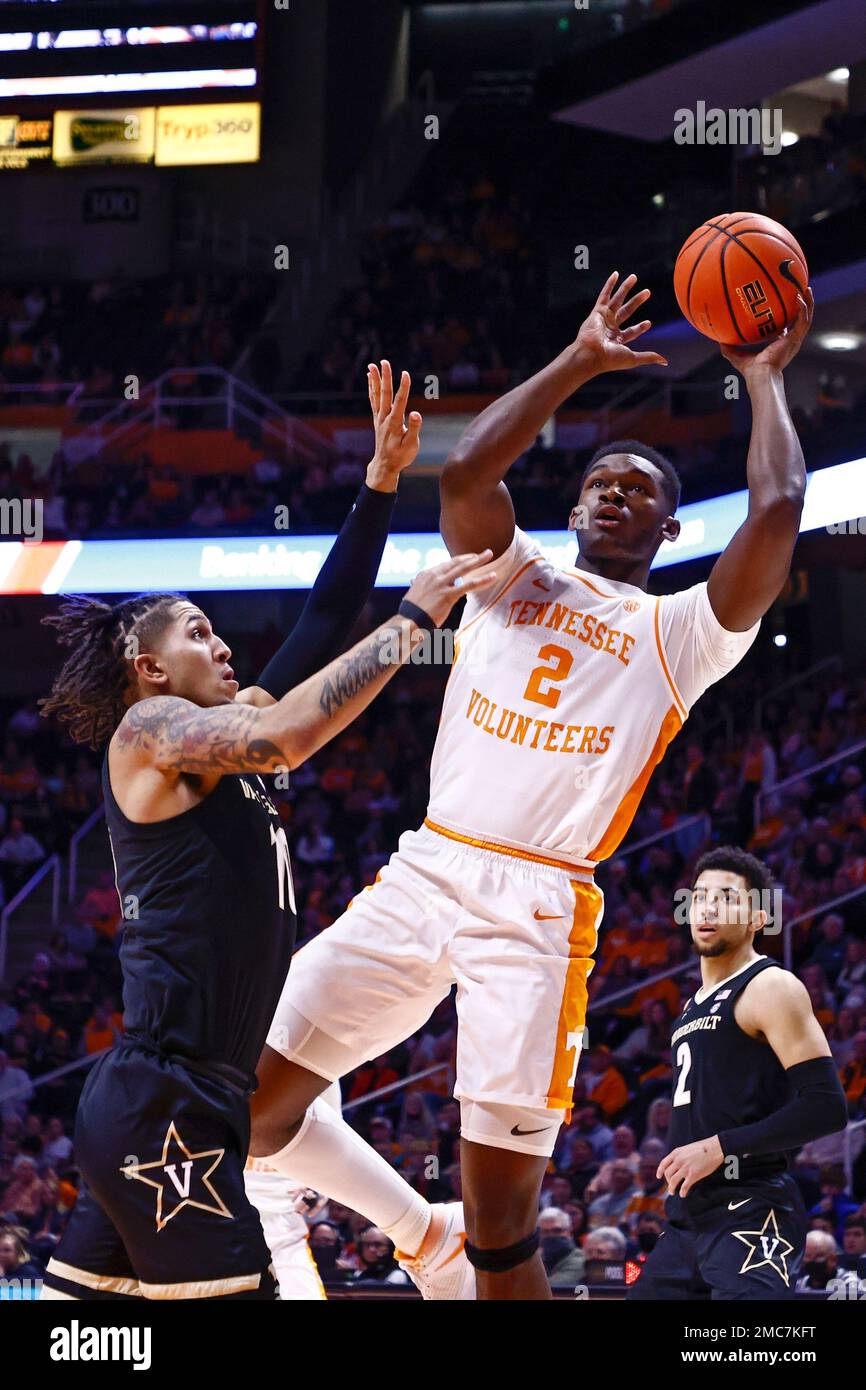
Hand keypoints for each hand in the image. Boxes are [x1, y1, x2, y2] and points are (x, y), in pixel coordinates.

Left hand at [366, 360, 421, 489]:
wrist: (385, 465)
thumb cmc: (401, 456)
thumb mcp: (411, 446)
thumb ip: (414, 429)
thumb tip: (416, 414)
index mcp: (394, 423)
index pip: (399, 402)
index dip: (403, 387)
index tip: (405, 373)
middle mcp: (384, 418)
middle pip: (384, 394)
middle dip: (385, 377)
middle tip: (384, 362)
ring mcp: (379, 418)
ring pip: (376, 395)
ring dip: (375, 379)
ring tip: (372, 365)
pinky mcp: (377, 419)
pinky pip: (373, 400)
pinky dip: (372, 388)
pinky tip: (371, 379)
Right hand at [405, 550, 496, 626]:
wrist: (409, 620)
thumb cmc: (412, 610)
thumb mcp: (414, 592)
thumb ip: (419, 585)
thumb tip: (415, 581)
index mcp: (427, 574)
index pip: (447, 564)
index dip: (461, 560)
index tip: (471, 558)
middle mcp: (435, 575)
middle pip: (457, 562)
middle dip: (473, 556)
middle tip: (486, 552)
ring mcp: (442, 584)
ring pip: (463, 568)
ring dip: (479, 561)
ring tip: (489, 555)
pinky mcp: (448, 594)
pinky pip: (469, 585)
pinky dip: (482, 580)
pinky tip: (492, 577)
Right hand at [574, 272, 667, 373]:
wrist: (591, 355)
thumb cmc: (610, 360)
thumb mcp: (633, 358)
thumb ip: (648, 357)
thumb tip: (665, 362)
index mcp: (618, 340)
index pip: (630, 332)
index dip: (639, 328)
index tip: (648, 323)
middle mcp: (611, 328)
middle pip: (626, 311)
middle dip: (637, 302)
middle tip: (647, 292)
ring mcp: (604, 319)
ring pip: (617, 300)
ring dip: (625, 288)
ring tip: (634, 277)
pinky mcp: (597, 312)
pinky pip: (604, 296)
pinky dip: (609, 285)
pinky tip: (616, 274)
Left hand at [657, 1136, 724, 1197]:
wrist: (714, 1148)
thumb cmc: (703, 1148)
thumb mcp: (687, 1149)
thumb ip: (680, 1156)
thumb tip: (676, 1165)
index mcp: (676, 1153)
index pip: (663, 1163)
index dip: (660, 1171)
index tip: (658, 1176)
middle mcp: (678, 1160)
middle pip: (667, 1174)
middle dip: (668, 1181)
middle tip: (671, 1185)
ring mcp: (685, 1168)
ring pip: (673, 1181)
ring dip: (671, 1189)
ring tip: (673, 1192)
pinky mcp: (693, 1175)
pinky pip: (684, 1187)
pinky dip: (682, 1192)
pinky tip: (683, 1194)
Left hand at [721, 287, 813, 380]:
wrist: (760, 375)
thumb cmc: (751, 370)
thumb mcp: (737, 356)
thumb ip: (729, 349)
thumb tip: (718, 341)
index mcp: (779, 345)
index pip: (785, 330)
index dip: (785, 319)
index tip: (783, 307)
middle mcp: (789, 341)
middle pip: (799, 320)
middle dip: (801, 306)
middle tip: (799, 291)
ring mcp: (795, 340)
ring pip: (806, 317)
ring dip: (808, 303)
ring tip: (807, 288)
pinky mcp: (796, 338)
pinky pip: (804, 320)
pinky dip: (803, 308)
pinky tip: (800, 297)